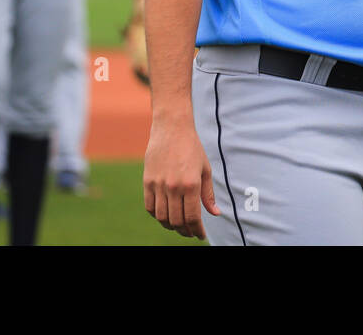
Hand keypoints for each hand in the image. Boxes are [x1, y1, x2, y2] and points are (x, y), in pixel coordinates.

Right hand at [143, 113, 219, 239]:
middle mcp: (174, 186)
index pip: (193, 217)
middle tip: (191, 232)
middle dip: (185, 231)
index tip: (201, 235)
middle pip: (177, 221)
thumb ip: (208, 194)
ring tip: (179, 226)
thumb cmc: (192, 148)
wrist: (171, 128)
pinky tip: (165, 216)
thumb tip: (215, 214)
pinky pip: (150, 207)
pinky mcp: (147, 181)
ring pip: (162, 217)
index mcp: (191, 184)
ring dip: (171, 226)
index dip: (197, 230)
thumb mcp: (205, 169)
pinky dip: (157, 216)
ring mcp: (158, 184)